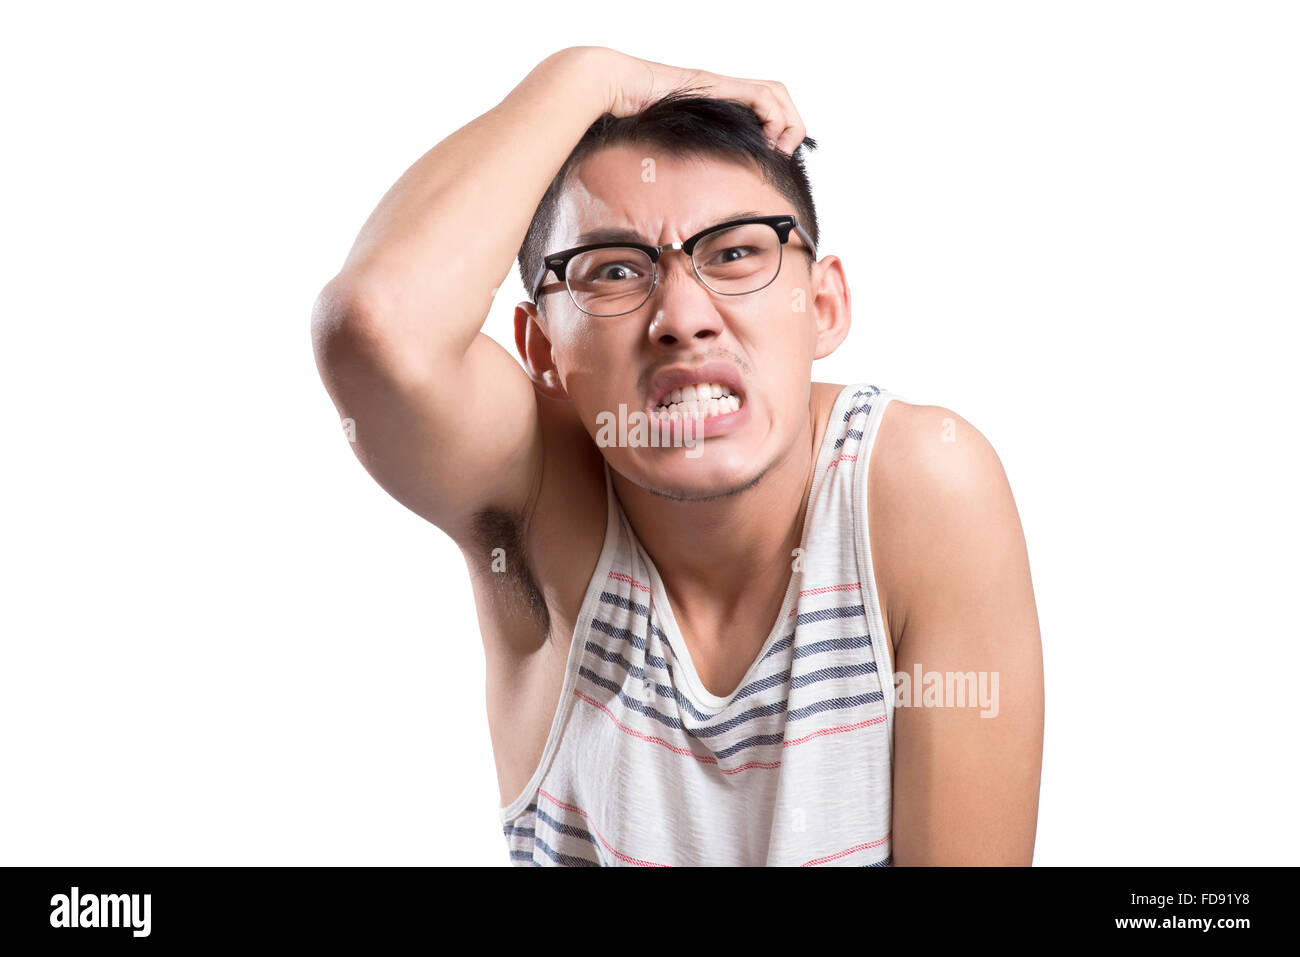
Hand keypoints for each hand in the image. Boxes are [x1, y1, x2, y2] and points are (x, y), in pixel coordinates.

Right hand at [581, 46, 808, 154]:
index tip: (770, 156)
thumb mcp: (665, 142)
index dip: (777, 128)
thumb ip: (681, 155)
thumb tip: (684, 186)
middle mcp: (723, 89)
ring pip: (776, 92)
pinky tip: (764, 141)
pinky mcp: (717, 86)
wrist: (613, 88)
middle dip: (790, 126)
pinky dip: (773, 120)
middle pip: (777, 93)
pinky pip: (762, 97)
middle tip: (780, 154)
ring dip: (786, 123)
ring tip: (777, 149)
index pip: (763, 103)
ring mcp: (721, 85)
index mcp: (716, 101)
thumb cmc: (629, 117)